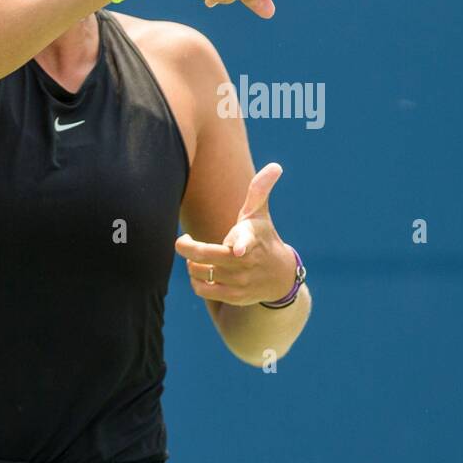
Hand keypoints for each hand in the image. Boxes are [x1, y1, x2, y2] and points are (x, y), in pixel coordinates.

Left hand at [175, 163, 296, 305]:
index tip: (238, 248)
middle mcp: (246, 260)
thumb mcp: (260, 215)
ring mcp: (240, 280)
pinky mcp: (234, 296)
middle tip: (182, 240)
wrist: (280, 277)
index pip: (247, 239)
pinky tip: (200, 271)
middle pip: (208, 256)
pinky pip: (202, 289)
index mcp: (252, 237)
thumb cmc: (263, 238)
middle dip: (187, 247)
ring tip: (195, 256)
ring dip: (192, 263)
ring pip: (200, 271)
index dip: (241, 243)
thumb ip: (260, 190)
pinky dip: (196, 280)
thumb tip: (275, 166)